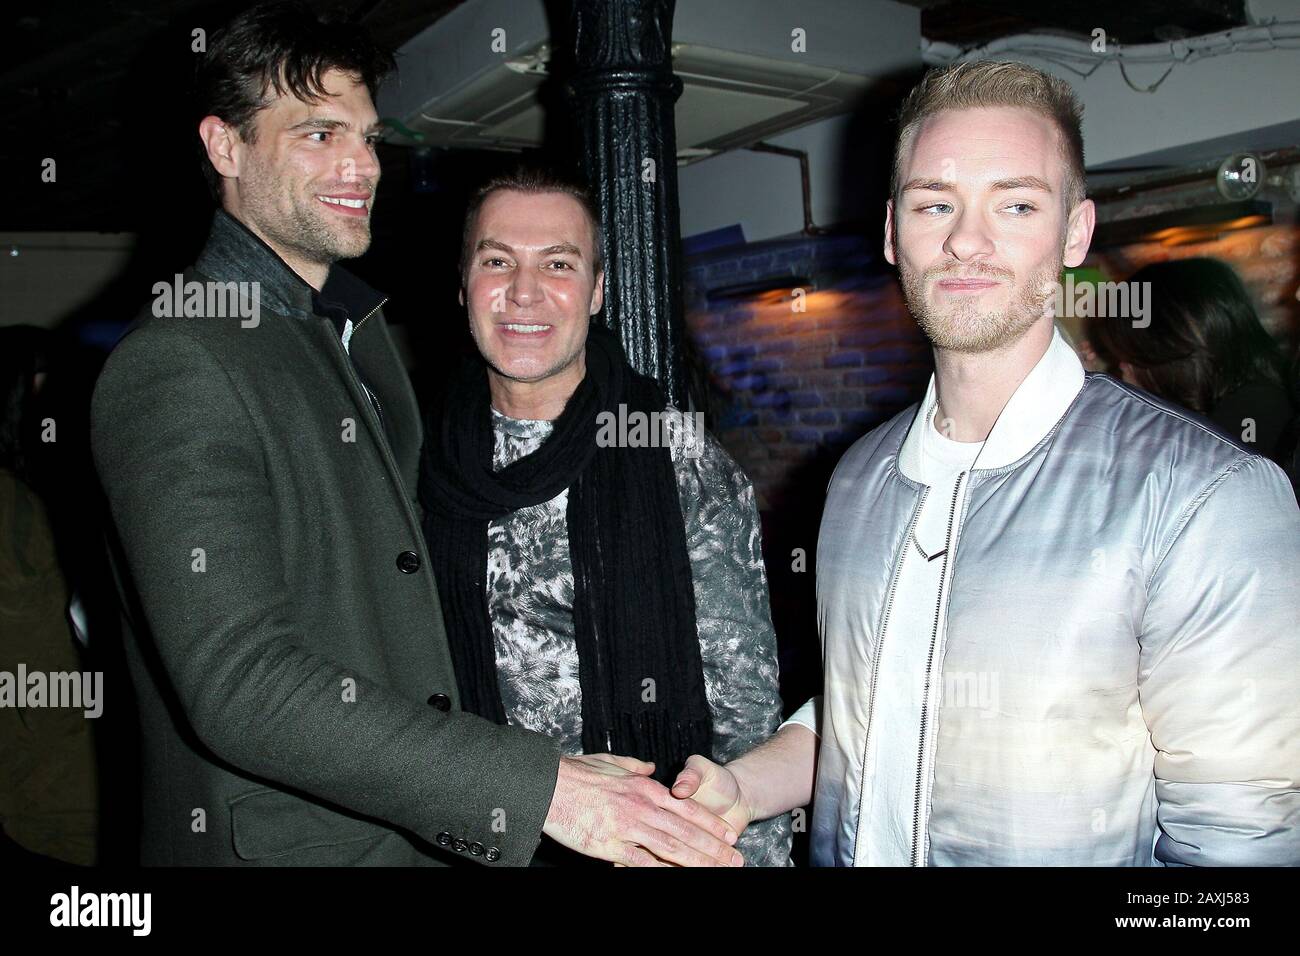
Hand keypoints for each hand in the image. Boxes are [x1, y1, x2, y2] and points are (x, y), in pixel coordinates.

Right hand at [543, 753, 743, 866]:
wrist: (548, 783)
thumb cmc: (576, 773)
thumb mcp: (612, 762)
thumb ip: (635, 766)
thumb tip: (651, 767)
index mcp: (644, 787)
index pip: (686, 808)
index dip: (710, 824)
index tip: (728, 835)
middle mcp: (641, 806)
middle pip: (686, 832)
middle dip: (714, 848)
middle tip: (736, 860)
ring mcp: (627, 827)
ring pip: (671, 848)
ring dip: (699, 862)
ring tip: (719, 871)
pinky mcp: (609, 845)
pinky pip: (642, 862)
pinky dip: (662, 870)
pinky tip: (678, 876)